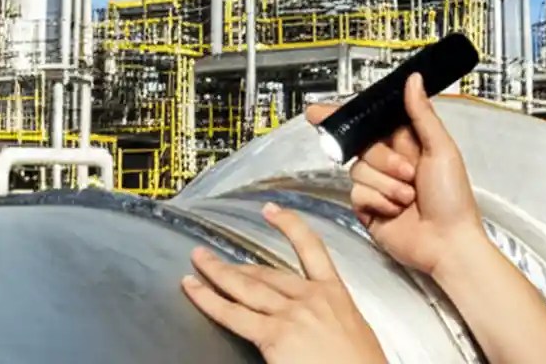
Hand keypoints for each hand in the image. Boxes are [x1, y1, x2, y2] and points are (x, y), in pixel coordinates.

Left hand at [181, 202, 387, 363]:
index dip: (289, 225)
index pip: (311, 249)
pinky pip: (232, 313)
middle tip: (214, 256)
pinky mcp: (276, 335)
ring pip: (247, 286)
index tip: (272, 210)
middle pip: (268, 272)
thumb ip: (328, 317)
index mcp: (336, 295)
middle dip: (238, 264)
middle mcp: (312, 298)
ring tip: (199, 261)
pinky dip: (208, 298)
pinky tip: (193, 288)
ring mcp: (292, 314)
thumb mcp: (353, 330)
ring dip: (218, 271)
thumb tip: (311, 322)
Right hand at [308, 73, 484, 275]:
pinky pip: (356, 194)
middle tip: (409, 172)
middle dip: (384, 160)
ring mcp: (378, 186)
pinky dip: (378, 201)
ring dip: (386, 184)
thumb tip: (413, 82)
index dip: (346, 116)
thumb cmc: (454, 200)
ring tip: (408, 197)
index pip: (371, 122)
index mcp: (408, 143)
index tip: (320, 111)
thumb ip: (422, 114)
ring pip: (358, 170)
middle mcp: (390, 163)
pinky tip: (396, 210)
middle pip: (363, 146)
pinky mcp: (369, 207)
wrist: (447, 243)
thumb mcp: (442, 150)